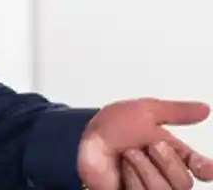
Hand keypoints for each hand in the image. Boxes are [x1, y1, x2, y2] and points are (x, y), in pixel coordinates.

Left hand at [78, 98, 212, 189]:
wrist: (88, 138)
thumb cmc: (114, 126)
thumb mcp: (146, 111)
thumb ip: (177, 112)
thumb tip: (205, 108)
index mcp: (174, 156)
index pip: (200, 169)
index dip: (204, 168)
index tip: (204, 167)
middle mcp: (165, 175)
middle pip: (184, 183)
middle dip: (166, 162)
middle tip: (149, 146)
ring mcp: (149, 188)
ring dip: (146, 169)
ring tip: (129, 155)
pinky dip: (133, 180)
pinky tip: (123, 168)